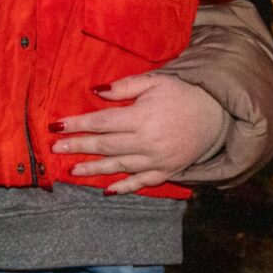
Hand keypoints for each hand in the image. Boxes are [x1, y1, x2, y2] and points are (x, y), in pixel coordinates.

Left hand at [50, 71, 227, 193]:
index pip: (102, 122)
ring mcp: (157, 160)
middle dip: (78, 147)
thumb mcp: (155, 82)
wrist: (217, 115)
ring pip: (119, 166)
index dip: (78, 124)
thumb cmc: (182, 94)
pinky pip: (142, 183)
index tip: (57, 126)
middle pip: (106, 146)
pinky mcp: (167, 171)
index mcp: (142, 117)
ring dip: (93, 169)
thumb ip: (125, 87)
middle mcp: (147, 142)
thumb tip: (96, 91)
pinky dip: (124, 188)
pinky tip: (106, 191)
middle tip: (56, 148)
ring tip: (72, 170)